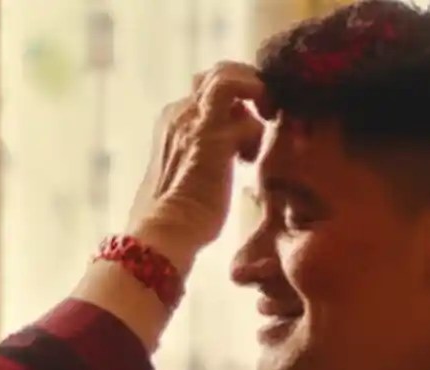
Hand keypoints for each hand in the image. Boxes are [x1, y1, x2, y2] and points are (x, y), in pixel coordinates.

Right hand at [127, 62, 266, 253]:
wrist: (163, 234)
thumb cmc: (175, 219)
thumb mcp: (188, 179)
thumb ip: (203, 158)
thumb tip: (227, 159)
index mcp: (171, 124)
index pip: (206, 91)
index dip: (235, 100)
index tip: (252, 122)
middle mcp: (179, 114)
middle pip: (218, 73)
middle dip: (250, 87)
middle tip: (266, 114)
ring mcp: (193, 121)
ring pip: (228, 75)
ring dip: (256, 94)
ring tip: (266, 124)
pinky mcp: (212, 134)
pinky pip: (243, 100)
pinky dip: (257, 125)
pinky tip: (251, 157)